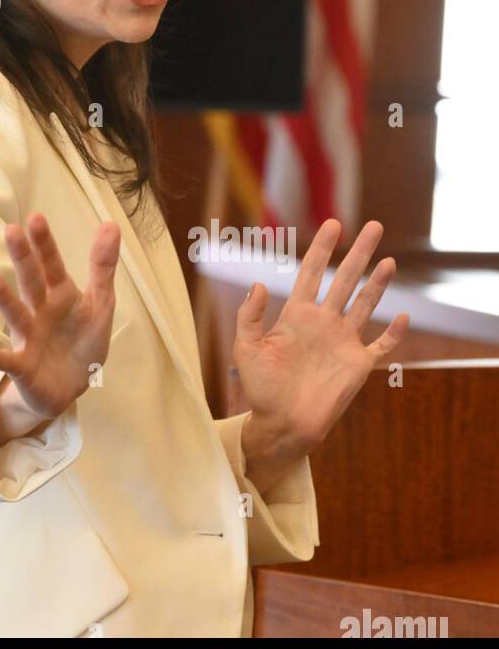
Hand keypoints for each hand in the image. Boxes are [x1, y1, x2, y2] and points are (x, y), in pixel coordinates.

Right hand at [0, 212, 120, 422]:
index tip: (35, 218)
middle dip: (22, 257)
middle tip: (11, 230)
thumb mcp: (100, 303)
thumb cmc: (82, 339)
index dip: (45, 243)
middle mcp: (39, 310)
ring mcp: (29, 337)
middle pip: (31, 281)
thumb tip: (111, 224)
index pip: (51, 264)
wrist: (71, 386)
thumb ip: (102, 266)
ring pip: (16, 315)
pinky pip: (9, 362)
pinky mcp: (23, 367)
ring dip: (4, 298)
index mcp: (59, 294)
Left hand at [235, 218, 409, 464]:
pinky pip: (380, 345)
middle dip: (359, 252)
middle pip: (345, 279)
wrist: (282, 424)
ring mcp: (343, 342)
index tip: (334, 224)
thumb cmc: (260, 388)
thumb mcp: (246, 348)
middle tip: (374, 225)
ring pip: (365, 304)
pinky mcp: (358, 366)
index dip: (323, 247)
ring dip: (378, 283)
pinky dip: (393, 333)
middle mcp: (323, 322)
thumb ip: (250, 316)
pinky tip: (402, 316)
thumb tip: (259, 284)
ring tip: (389, 259)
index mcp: (297, 315)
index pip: (313, 272)